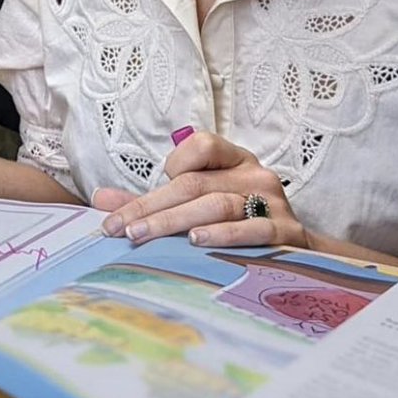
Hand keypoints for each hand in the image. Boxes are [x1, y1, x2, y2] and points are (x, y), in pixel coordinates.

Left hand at [93, 131, 306, 248]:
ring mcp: (273, 202)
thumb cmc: (238, 221)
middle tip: (120, 228)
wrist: (298, 252)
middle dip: (152, 206)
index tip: (149, 189)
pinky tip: (196, 242)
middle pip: (195, 183)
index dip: (174, 163)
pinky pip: (252, 230)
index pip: (201, 146)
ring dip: (176, 221)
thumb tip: (98, 199)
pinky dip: (222, 235)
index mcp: (234, 159)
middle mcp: (254, 174)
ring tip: (146, 234)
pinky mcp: (287, 232)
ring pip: (217, 205)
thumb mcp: (198, 202)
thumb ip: (153, 200)